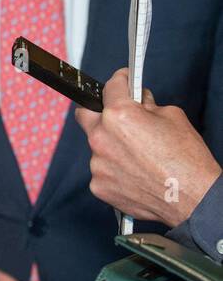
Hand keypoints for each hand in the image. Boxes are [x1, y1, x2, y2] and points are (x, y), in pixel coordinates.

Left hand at [76, 68, 220, 225]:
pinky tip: (134, 174)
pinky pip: (102, 170)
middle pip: (86, 115)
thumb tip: (138, 101)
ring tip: (137, 156)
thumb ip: (147, 105)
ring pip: (97, 147)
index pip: (110, 87)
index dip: (120, 81)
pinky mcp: (99, 185)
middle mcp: (101, 137)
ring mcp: (98, 163)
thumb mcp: (173, 116)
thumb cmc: (188, 160)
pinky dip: (114, 170)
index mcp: (119, 115)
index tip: (122, 81)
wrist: (194, 200)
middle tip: (116, 116)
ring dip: (111, 146)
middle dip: (100, 112)